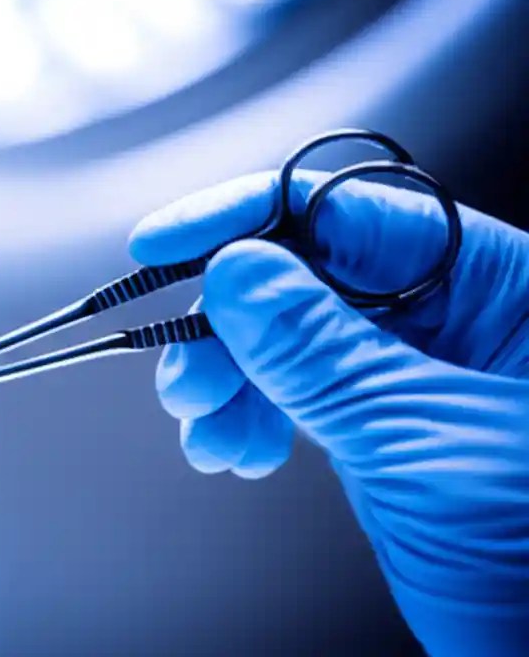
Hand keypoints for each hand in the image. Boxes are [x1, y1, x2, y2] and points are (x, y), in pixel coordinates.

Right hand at [130, 171, 528, 655]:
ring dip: (227, 378)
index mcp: (500, 286)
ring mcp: (417, 371)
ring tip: (207, 433)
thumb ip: (321, 349)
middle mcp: (459, 315)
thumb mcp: (422, 437)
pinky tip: (235, 450)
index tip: (165, 243)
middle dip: (227, 323)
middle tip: (185, 379)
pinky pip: (295, 392)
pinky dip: (250, 416)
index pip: (352, 211)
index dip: (246, 217)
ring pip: (288, 336)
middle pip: (307, 273)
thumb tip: (234, 270)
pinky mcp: (387, 423)